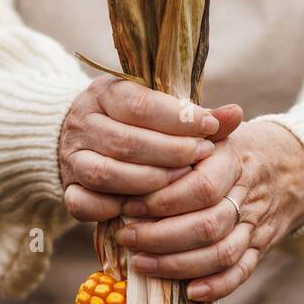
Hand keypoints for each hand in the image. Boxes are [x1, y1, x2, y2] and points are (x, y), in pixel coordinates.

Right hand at [58, 74, 242, 222]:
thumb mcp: (159, 110)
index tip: (210, 129)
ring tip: (180, 182)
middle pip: (126, 142)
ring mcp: (72, 158)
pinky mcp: (67, 189)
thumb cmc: (134, 123)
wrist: (83, 139)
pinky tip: (141, 208)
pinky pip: (84, 205)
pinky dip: (112, 209)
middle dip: (170, 153)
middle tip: (201, 157)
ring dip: (148, 182)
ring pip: (105, 174)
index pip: (139, 104)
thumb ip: (195, 116)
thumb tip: (236, 114)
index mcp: (105, 93)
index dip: (178, 119)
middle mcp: (83, 123)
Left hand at [115, 120, 303, 299]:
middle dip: (161, 237)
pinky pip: (241, 273)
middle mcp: (248, 196)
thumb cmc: (234, 150)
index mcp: (234, 161)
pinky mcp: (261, 249)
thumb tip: (153, 123)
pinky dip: (217, 286)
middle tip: (127, 237)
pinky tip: (189, 291)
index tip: (129, 206)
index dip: (163, 202)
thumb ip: (185, 131)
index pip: (202, 188)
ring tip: (141, 263)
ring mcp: (257, 226)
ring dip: (178, 265)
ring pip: (222, 254)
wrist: (292, 168)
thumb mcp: (214, 132)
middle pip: (208, 226)